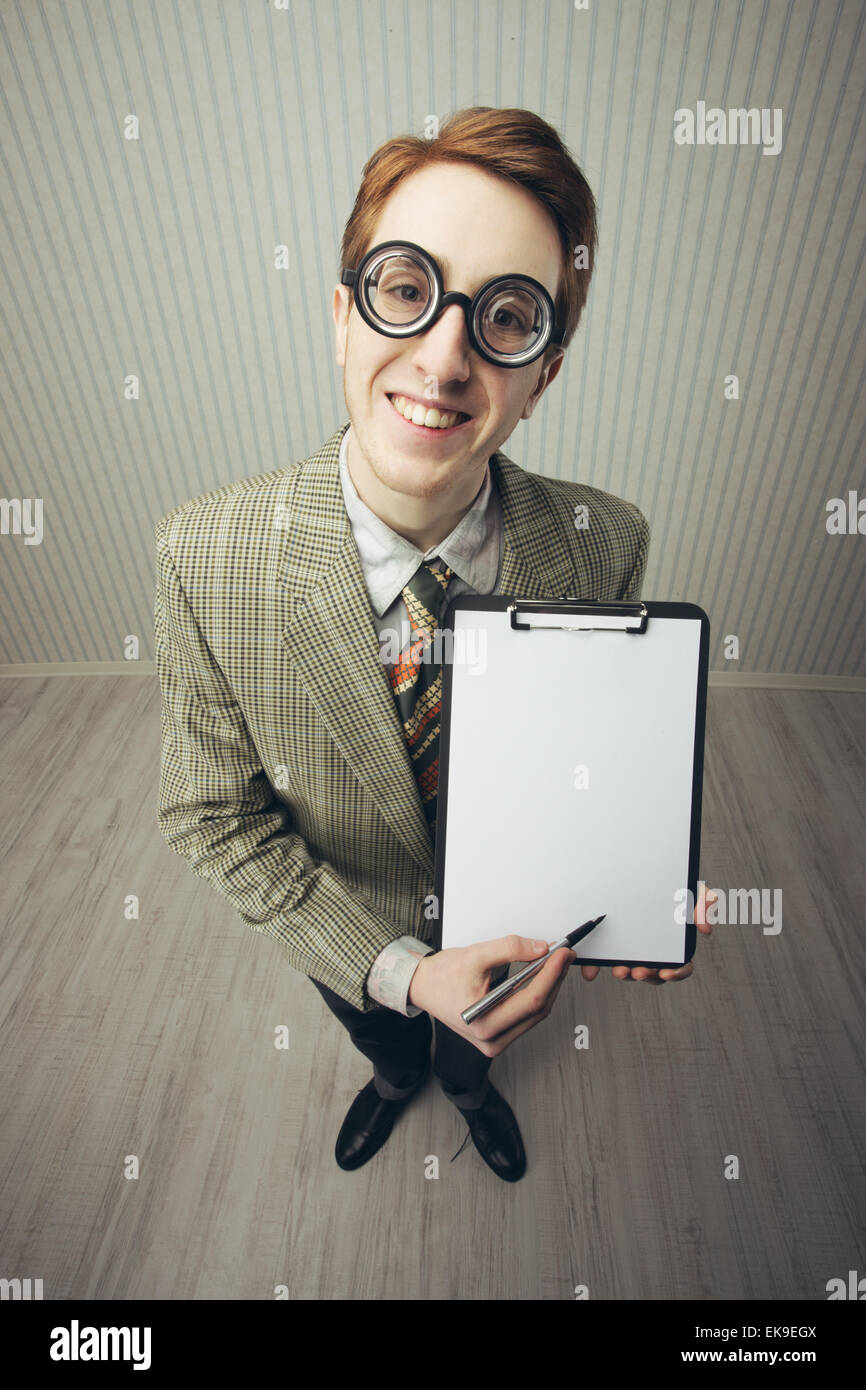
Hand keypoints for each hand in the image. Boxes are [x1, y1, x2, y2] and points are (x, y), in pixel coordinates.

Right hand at [408, 934, 574, 1056]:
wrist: (423, 987)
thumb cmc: (442, 975)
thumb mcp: (475, 955)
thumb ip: (509, 949)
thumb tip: (541, 949)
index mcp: (483, 1023)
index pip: (531, 1000)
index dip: (551, 975)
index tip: (562, 954)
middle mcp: (491, 1040)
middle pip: (538, 1009)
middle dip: (554, 979)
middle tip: (564, 955)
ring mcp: (496, 1042)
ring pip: (536, 1015)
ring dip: (549, 987)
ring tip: (556, 964)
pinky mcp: (499, 1037)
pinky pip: (527, 1017)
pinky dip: (537, 996)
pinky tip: (542, 978)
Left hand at [577, 884, 717, 984]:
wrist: (639, 870)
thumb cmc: (668, 885)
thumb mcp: (689, 890)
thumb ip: (704, 903)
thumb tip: (705, 928)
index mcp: (674, 944)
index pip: (682, 966)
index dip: (677, 972)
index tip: (667, 972)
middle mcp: (654, 951)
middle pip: (654, 973)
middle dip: (647, 975)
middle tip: (639, 971)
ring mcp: (632, 949)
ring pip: (630, 971)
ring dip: (626, 973)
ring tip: (619, 969)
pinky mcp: (611, 945)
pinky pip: (605, 960)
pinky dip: (598, 967)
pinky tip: (592, 969)